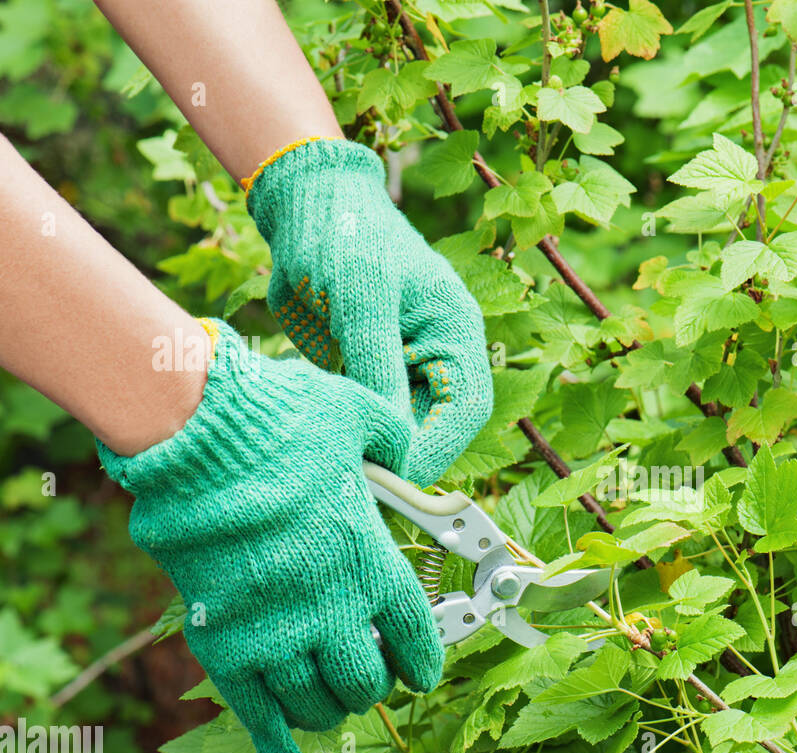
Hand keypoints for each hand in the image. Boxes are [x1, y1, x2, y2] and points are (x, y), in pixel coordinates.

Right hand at [97, 319, 441, 752]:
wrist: (197, 434)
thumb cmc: (280, 419)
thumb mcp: (358, 416)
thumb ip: (391, 439)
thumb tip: (403, 450)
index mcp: (371, 561)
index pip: (414, 635)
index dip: (423, 660)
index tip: (422, 672)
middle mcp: (331, 609)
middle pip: (364, 682)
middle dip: (369, 685)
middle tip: (364, 678)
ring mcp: (275, 631)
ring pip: (314, 704)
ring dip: (327, 709)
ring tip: (329, 705)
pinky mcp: (220, 640)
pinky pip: (254, 712)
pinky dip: (275, 743)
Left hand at [245, 137, 492, 486]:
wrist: (302, 203)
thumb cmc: (343, 233)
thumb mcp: (361, 295)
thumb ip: (377, 363)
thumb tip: (391, 435)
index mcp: (456, 332)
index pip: (464, 410)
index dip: (435, 447)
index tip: (394, 472)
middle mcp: (438, 354)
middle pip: (436, 427)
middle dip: (404, 453)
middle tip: (359, 475)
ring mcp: (403, 364)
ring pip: (401, 427)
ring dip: (375, 444)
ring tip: (339, 456)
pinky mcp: (368, 370)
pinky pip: (369, 412)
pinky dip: (352, 427)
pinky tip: (325, 431)